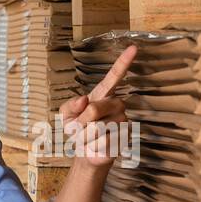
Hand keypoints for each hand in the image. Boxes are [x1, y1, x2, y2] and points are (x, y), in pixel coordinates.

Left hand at [60, 44, 136, 167]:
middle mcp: (116, 104)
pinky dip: (92, 146)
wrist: (85, 153)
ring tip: (89, 138)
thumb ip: (70, 105)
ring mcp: (123, 121)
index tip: (134, 47)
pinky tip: (96, 146)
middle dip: (81, 122)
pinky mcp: (124, 138)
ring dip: (85, 136)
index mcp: (103, 95)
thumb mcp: (66, 115)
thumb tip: (83, 100)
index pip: (113, 76)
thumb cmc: (78, 131)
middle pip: (94, 109)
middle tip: (81, 128)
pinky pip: (102, 142)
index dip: (123, 62)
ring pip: (96, 128)